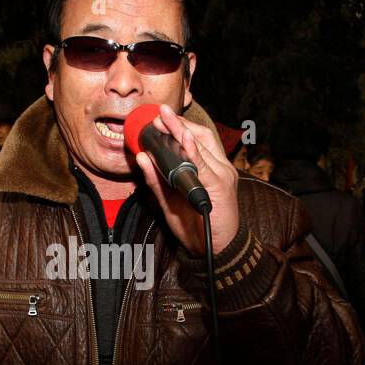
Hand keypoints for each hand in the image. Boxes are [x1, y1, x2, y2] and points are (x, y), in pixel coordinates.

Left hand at [131, 104, 238, 256]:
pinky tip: (181, 139)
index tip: (162, 117)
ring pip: (200, 147)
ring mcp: (221, 175)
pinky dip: (191, 150)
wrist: (216, 250)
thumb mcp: (174, 200)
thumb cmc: (197, 225)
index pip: (198, 139)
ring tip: (164, 120)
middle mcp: (220, 168)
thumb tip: (143, 159)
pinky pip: (202, 164)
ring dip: (181, 131)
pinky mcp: (219, 186)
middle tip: (160, 113)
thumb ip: (160, 179)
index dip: (180, 126)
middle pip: (200, 137)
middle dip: (178, 123)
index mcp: (212, 169)